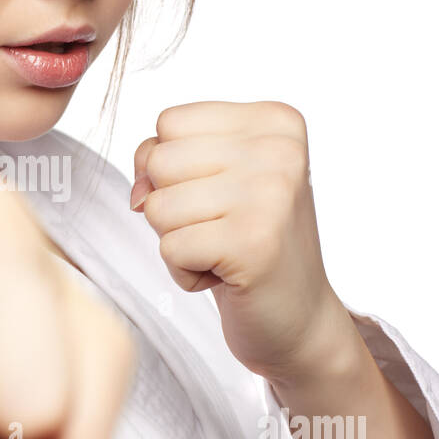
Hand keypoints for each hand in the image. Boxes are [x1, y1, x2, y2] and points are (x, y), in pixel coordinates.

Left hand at [130, 100, 349, 383]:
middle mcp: (280, 149)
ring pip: (157, 206)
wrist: (299, 317)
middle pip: (159, 160)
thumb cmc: (248, 241)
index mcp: (275, 121)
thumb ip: (164, 159)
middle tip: (221, 228)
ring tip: (223, 251)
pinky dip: (185, 273)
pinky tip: (225, 276)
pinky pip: (169, 248)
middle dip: (172, 204)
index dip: (173, 168)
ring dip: (178, 240)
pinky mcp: (253, 243)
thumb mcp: (212, 179)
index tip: (219, 196)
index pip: (169, 122)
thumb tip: (139, 195)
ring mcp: (271, 195)